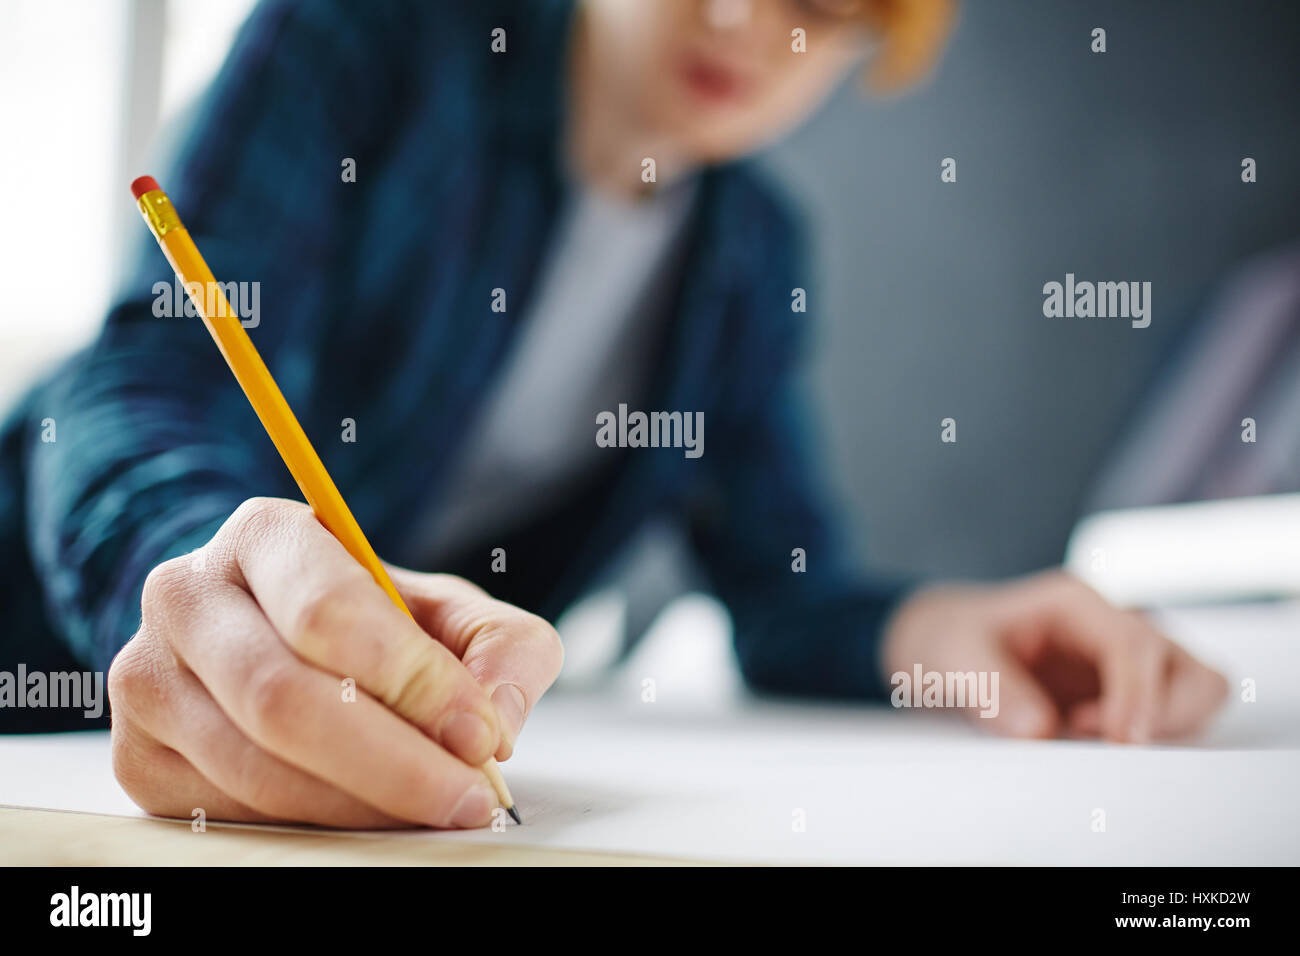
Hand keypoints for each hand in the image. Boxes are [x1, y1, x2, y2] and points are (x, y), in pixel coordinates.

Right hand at [108, 497, 562, 827]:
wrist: (282, 641)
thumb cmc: (375, 624)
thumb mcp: (452, 614)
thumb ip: (501, 648)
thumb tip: (497, 720)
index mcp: (263, 533)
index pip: (328, 611)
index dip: (412, 680)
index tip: (479, 733)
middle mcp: (185, 595)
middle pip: (282, 697)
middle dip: (393, 761)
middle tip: (467, 794)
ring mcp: (147, 677)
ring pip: (254, 765)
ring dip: (361, 804)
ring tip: (433, 806)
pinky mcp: (137, 755)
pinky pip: (227, 809)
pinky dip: (312, 824)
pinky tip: (368, 814)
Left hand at [880, 569, 1227, 741]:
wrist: (943, 643)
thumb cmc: (951, 639)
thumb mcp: (953, 656)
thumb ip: (992, 688)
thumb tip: (1040, 730)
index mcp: (1076, 603)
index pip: (1134, 643)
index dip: (1136, 694)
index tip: (1120, 738)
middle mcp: (1113, 626)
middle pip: (1189, 668)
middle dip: (1160, 713)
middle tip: (1092, 734)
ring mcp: (1126, 660)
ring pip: (1197, 691)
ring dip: (1165, 725)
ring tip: (1088, 733)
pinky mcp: (1125, 692)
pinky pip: (1173, 716)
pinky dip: (1151, 734)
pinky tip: (1088, 737)